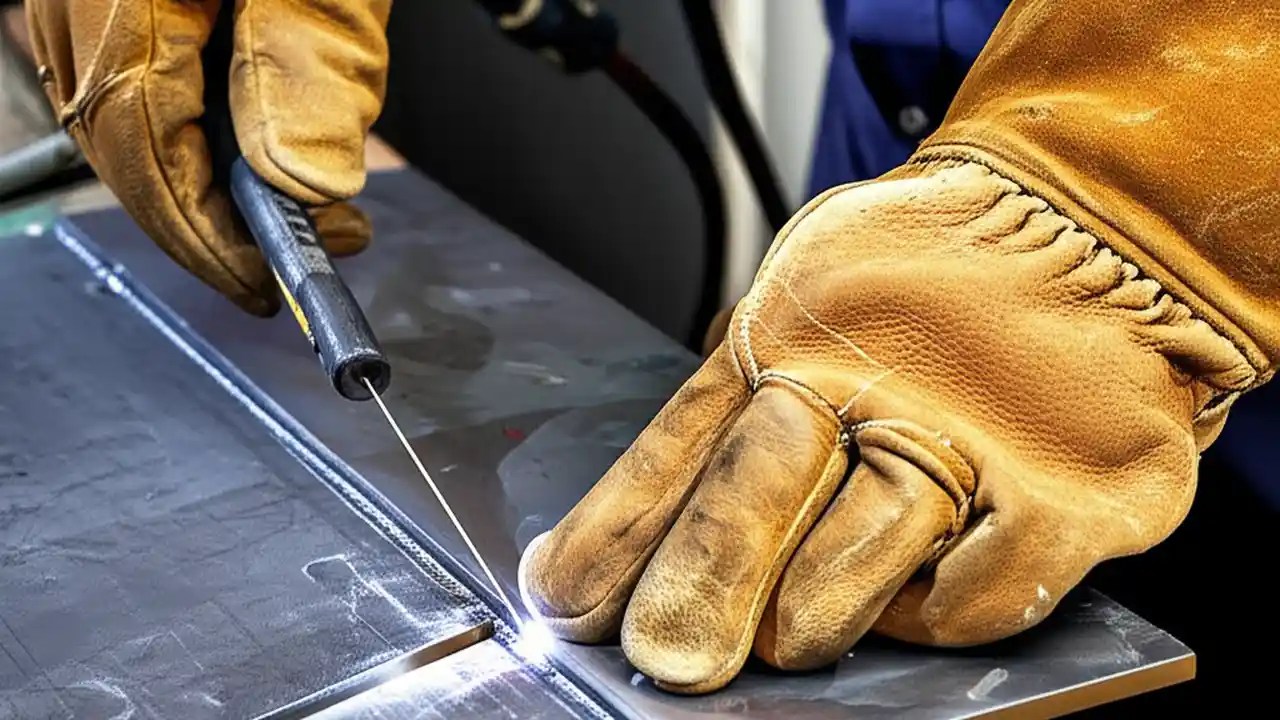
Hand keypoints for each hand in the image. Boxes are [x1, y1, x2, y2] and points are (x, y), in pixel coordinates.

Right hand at [24, 0, 390, 314]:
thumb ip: (314, 72)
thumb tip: (307, 194)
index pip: (142, 147)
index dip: (205, 238)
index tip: (270, 288)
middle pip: (128, 142)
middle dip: (219, 216)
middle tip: (316, 245)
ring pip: (131, 116)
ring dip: (215, 174)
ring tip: (304, 199)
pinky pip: (138, 74)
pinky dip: (203, 122)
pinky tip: (261, 137)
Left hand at [518, 161, 1255, 693]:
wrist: (1093, 216)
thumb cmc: (936, 270)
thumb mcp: (811, 297)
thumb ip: (741, 397)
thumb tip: (643, 521)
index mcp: (787, 332)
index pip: (673, 451)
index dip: (612, 536)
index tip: (564, 598)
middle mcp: (865, 382)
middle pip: (743, 511)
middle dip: (692, 595)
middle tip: (664, 655)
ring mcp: (965, 440)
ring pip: (843, 576)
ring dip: (803, 618)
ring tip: (791, 630)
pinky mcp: (1064, 496)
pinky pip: (966, 604)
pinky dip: (927, 614)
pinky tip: (915, 587)